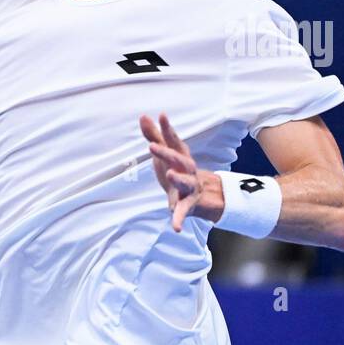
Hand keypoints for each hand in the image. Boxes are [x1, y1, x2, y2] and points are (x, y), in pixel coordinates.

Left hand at [139, 112, 222, 231]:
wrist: (201, 194)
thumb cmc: (177, 169)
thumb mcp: (165, 153)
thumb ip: (153, 135)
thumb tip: (143, 115)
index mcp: (180, 156)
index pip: (174, 141)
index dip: (167, 129)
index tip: (161, 115)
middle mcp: (187, 169)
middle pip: (179, 159)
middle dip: (166, 153)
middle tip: (151, 145)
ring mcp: (188, 186)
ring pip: (185, 182)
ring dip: (178, 178)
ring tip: (170, 174)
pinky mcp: (186, 204)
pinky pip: (182, 212)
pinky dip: (178, 219)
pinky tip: (175, 228)